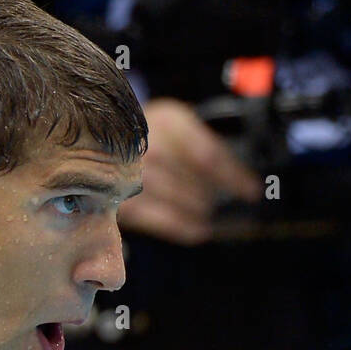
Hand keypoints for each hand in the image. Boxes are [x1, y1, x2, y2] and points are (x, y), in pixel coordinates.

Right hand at [119, 97, 262, 245]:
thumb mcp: (174, 125)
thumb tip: (239, 180)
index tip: (251, 191)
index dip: (235, 177)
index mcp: (167, 120)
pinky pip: (165, 221)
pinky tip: (200, 229)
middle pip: (198, 182)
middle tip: (222, 201)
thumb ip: (203, 146)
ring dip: (202, 210)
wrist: (99, 140)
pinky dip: (186, 227)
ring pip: (185, 201)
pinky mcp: (124, 203)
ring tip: (208, 211)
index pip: (209, 156)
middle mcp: (148, 146)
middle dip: (215, 195)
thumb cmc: (147, 135)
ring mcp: (132, 176)